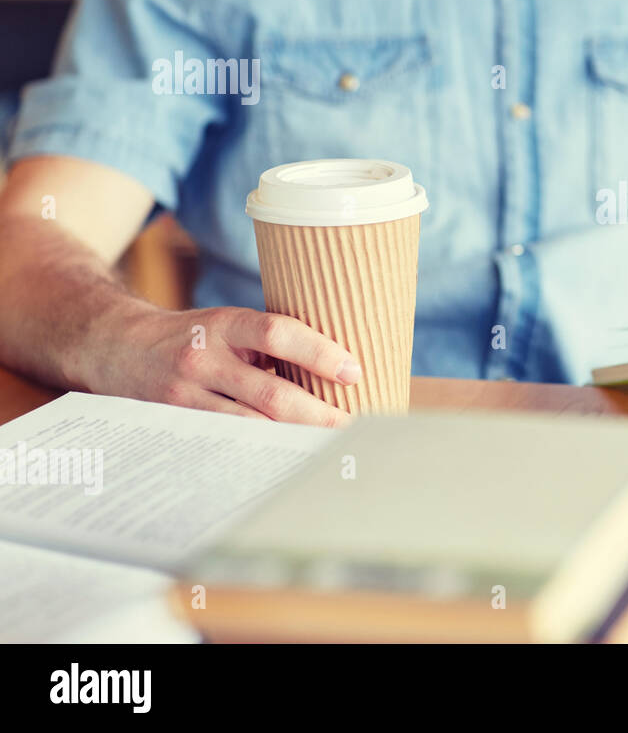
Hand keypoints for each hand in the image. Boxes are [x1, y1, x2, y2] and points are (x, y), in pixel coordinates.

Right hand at [79, 303, 360, 426]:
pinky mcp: (174, 423)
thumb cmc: (194, 337)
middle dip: (318, 415)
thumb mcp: (229, 325)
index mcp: (225, 324)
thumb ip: (272, 345)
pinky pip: (225, 443)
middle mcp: (203, 358)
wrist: (117, 345)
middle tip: (352, 427)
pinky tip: (284, 458)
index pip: (278, 333)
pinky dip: (258, 452)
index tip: (354, 372)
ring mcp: (185, 395)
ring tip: (327, 448)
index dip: (319, 353)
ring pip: (250, 427)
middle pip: (271, 394)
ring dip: (293, 440)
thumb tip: (339, 372)